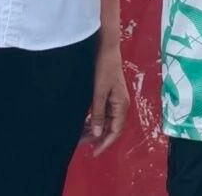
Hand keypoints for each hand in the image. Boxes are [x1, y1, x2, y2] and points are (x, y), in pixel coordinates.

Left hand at [86, 39, 128, 154]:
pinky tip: (84, 122)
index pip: (115, 131)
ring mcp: (115, 99)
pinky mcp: (110, 94)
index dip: (104, 143)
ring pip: (106, 120)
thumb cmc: (104, 69)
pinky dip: (95, 119)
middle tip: (80, 143)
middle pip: (110, 127)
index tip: (93, 153)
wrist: (106, 47)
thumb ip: (98, 113)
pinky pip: (103, 112)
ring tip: (80, 135)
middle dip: (97, 137)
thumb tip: (97, 134)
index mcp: (121, 105)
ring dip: (95, 128)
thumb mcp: (99, 92)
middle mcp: (120, 104)